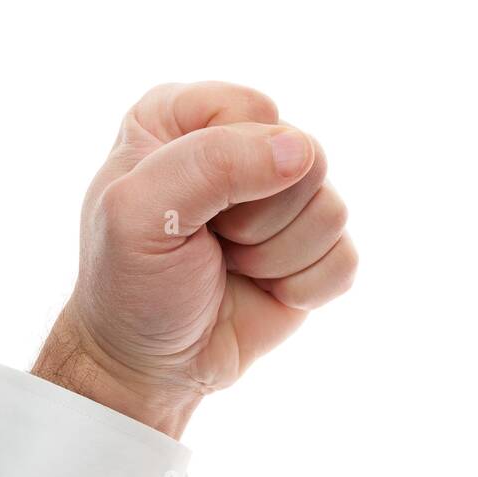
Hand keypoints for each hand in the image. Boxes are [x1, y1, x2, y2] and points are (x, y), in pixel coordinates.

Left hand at [34, 82, 356, 437]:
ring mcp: (286, 199)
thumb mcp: (139, 214)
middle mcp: (241, 147)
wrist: (150, 365)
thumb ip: (212, 164)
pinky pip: (346, 258)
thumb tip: (301, 152)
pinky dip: (303, 288)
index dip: (229, 164)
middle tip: (214, 244)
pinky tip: (264, 292)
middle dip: (258, 218)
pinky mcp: (317, 249)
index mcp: (185, 117)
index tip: (183, 206)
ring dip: (276, 258)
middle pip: (306, 156)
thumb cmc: (131, 284)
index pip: (254, 111)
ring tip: (233, 269)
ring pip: (332, 210)